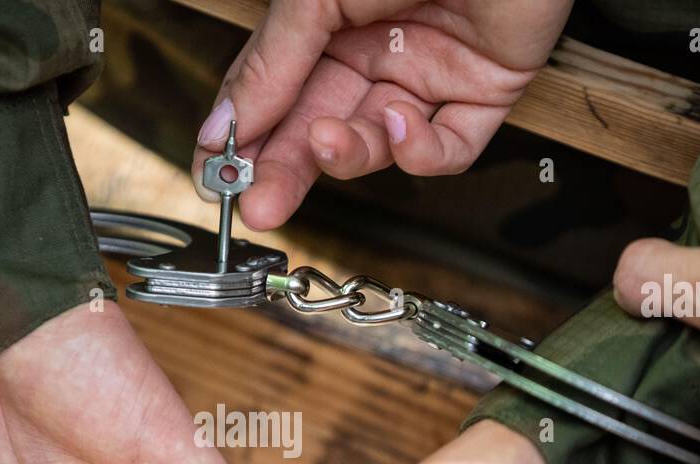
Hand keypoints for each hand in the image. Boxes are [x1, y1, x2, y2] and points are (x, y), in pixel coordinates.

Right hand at [192, 0, 571, 229]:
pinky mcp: (482, 93)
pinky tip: (401, 122)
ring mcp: (427, 75)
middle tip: (260, 203)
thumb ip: (271, 63)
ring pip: (378, 145)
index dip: (245, 141)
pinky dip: (421, 151)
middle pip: (321, 130)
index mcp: (329, 24)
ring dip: (348, 154)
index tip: (217, 179)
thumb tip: (225, 123)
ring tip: (328, 141)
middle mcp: (376, 52)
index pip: (276, 96)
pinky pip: (448, 147)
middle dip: (287, 170)